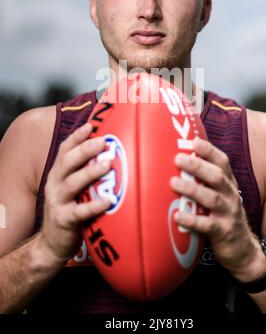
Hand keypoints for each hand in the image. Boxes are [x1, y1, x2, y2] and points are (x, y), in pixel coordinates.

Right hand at [40, 122, 110, 261]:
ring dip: (90, 172)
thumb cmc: (70, 209)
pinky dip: (94, 205)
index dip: (76, 137)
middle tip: (103, 141)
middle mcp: (55, 184)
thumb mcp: (72, 188)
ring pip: (73, 183)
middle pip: (68, 162)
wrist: (52, 243)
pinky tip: (108, 200)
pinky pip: (80, 211)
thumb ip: (84, 172)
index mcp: (58, 174)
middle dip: (85, 150)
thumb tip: (109, 153)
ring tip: (107, 164)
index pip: (65, 150)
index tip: (90, 125)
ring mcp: (58, 202)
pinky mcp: (64, 220)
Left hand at [171, 137, 265, 279]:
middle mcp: (230, 195)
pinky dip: (192, 220)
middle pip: (216, 176)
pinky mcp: (223, 232)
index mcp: (228, 183)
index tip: (195, 141)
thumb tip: (179, 158)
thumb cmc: (223, 215)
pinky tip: (178, 216)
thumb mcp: (219, 194)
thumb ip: (204, 179)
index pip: (222, 162)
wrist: (243, 249)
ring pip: (212, 198)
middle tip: (178, 159)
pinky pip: (207, 225)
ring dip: (192, 189)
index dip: (210, 151)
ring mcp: (228, 213)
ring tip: (173, 183)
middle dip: (198, 166)